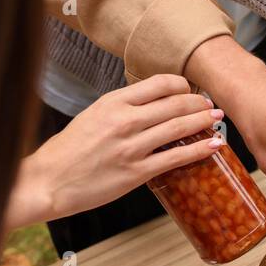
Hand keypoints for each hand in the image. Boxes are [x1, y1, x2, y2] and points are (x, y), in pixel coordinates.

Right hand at [5, 75, 223, 228]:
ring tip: (217, 119)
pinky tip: (213, 146)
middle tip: (211, 105)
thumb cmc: (67, 152)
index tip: (191, 90)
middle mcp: (123, 120)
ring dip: (203, 122)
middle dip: (198, 102)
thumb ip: (119, 110)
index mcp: (112, 103)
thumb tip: (147, 107)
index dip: (182, 85)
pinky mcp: (135, 172)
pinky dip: (199, 150)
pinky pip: (175, 158)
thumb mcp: (91, 117)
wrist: (48, 182)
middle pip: (174, 104)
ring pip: (178, 128)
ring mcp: (131, 147)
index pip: (158, 84)